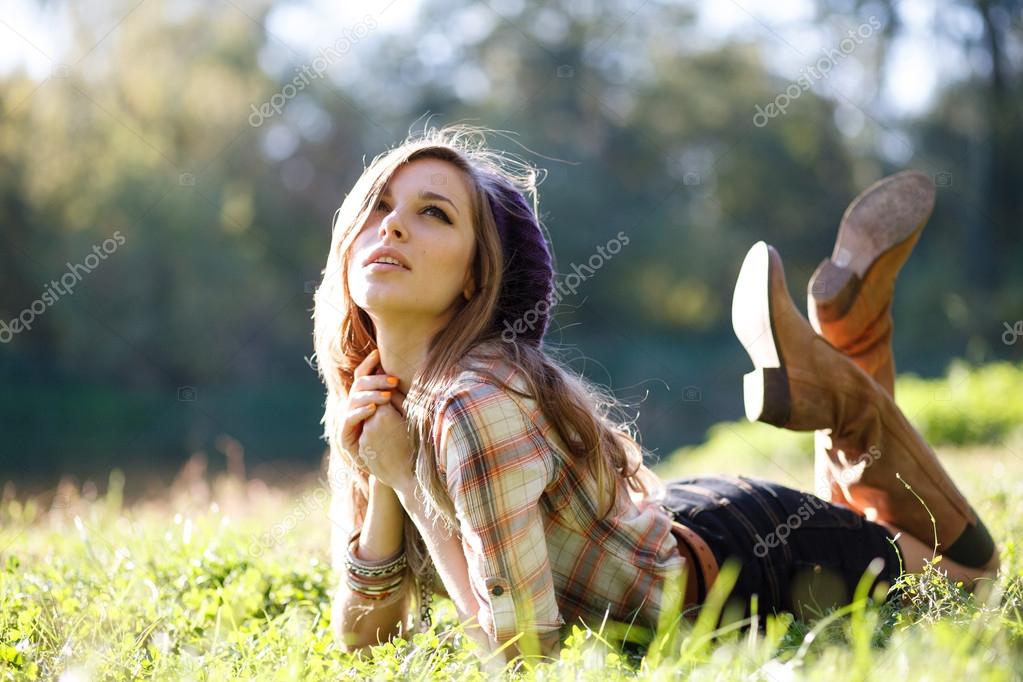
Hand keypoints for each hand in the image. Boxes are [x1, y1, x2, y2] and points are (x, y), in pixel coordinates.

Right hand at [340, 349, 414, 490]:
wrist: (393, 469)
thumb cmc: (400, 439)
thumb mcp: (401, 413)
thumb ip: (399, 394)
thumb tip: (408, 371)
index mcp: (364, 399)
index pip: (362, 376)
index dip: (368, 364)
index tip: (378, 353)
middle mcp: (353, 407)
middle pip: (358, 385)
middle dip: (375, 381)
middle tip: (393, 382)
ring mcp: (347, 421)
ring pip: (354, 399)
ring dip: (371, 395)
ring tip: (387, 396)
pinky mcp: (344, 436)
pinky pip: (350, 419)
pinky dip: (361, 411)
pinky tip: (374, 409)